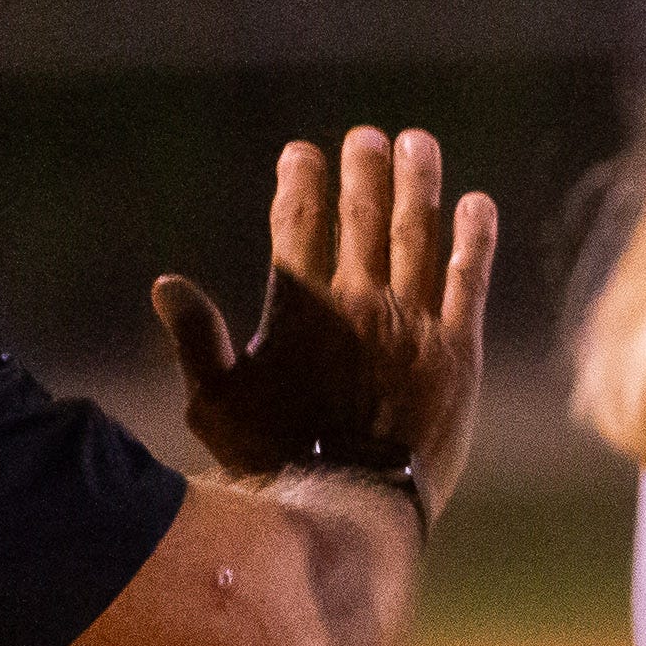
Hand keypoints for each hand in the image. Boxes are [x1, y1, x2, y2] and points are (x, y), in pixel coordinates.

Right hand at [153, 126, 497, 494]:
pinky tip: (478, 204)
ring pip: (419, 234)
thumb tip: (167, 286)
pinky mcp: (458, 352)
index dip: (301, 182)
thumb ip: (197, 340)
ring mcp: (412, 323)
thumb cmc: (274, 463)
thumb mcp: (216, 404)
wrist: (352, 508)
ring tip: (421, 144)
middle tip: (368, 138)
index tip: (303, 153)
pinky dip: (474, 239)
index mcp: (300, 307)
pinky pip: (469, 280)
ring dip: (419, 185)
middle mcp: (358, 302)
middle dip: (364, 170)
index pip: (298, 223)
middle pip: (362, 217)